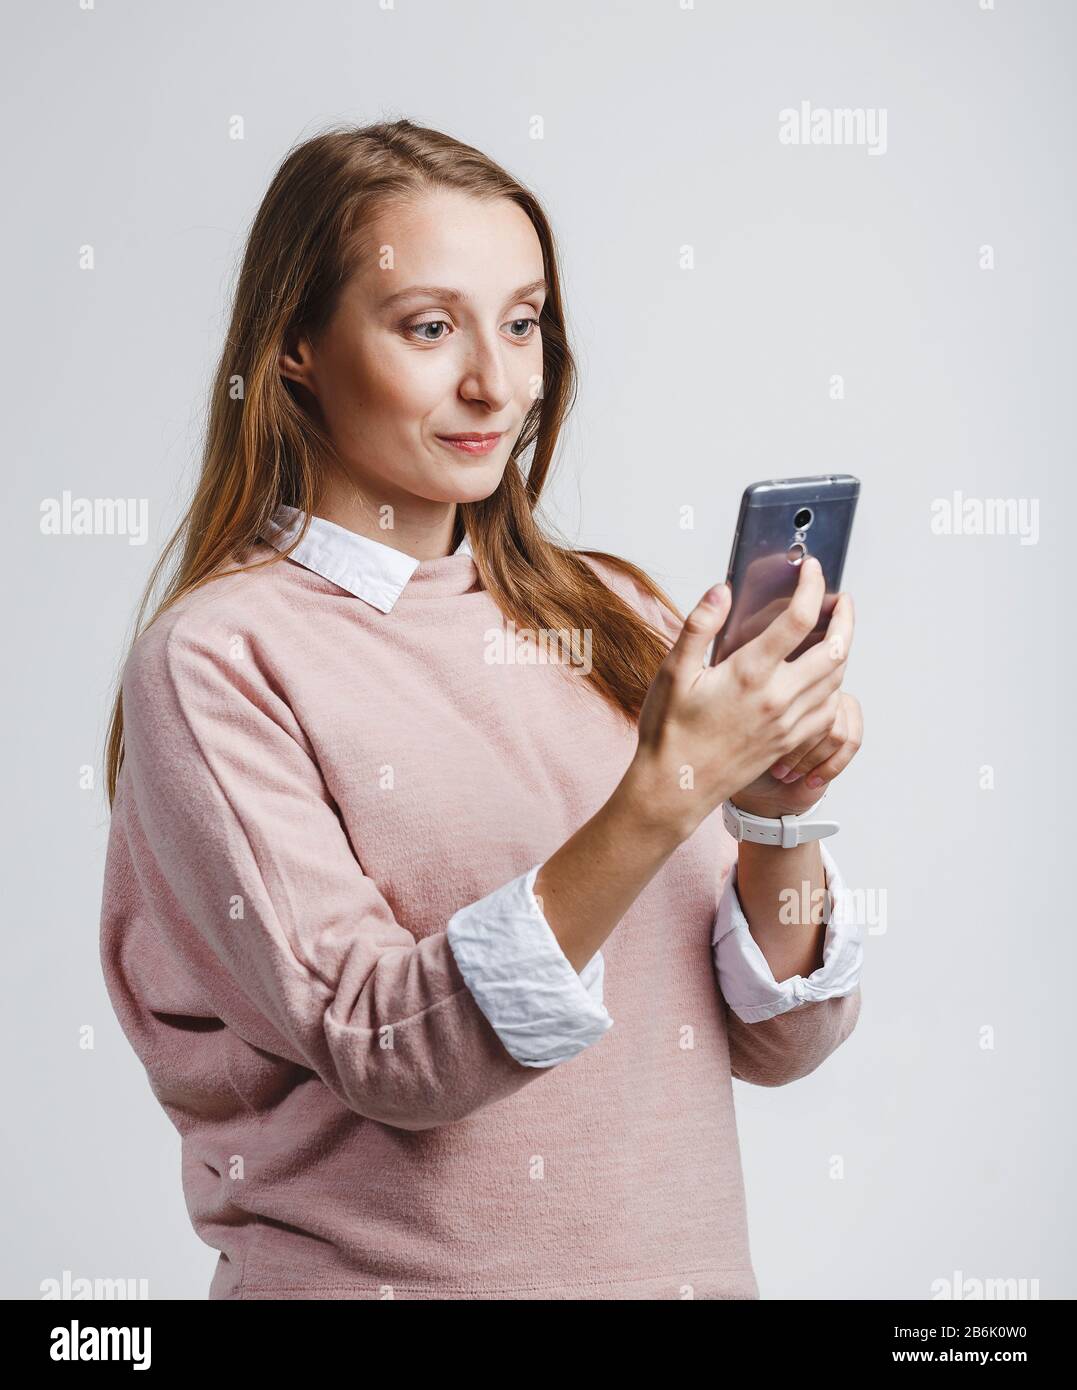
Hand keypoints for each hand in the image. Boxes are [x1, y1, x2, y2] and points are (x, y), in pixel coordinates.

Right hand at [630, 555, 849, 840]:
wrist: (676, 788)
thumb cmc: (670, 732)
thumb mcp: (673, 672)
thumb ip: (699, 627)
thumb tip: (721, 591)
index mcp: (750, 674)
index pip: (799, 619)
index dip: (812, 586)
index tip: (810, 569)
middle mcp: (778, 698)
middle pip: (836, 649)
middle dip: (845, 617)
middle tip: (841, 600)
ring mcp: (788, 723)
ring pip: (838, 679)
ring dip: (843, 650)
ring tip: (834, 632)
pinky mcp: (790, 742)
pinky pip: (829, 710)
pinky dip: (834, 687)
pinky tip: (821, 678)